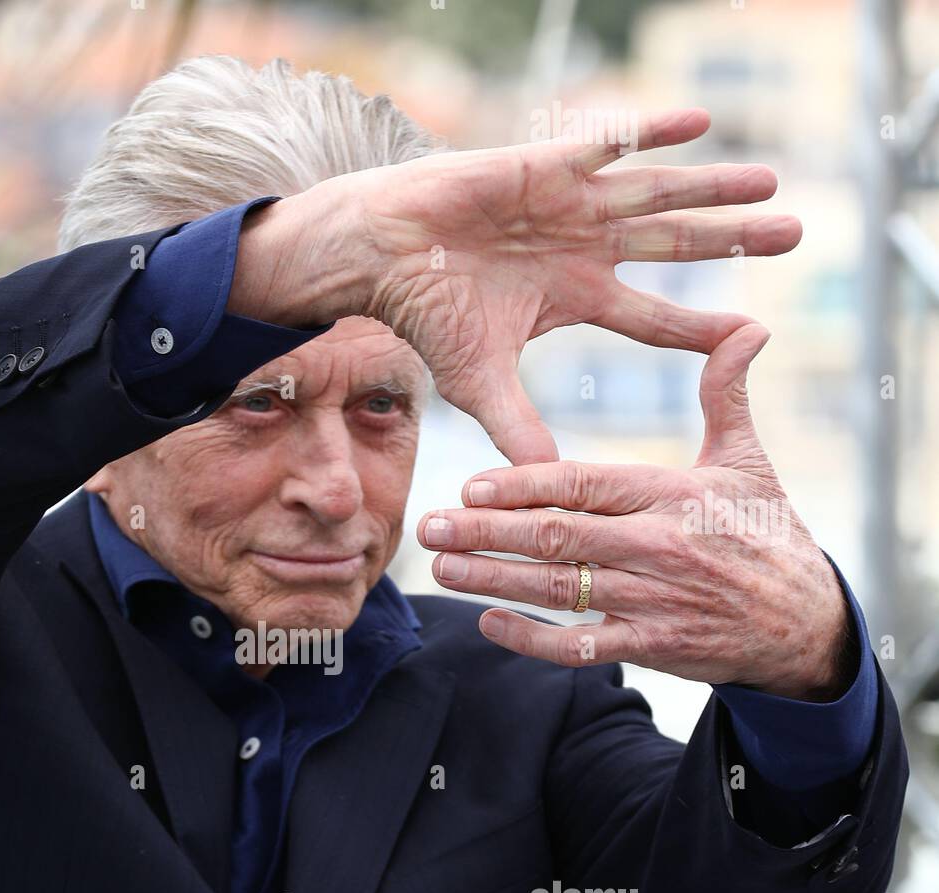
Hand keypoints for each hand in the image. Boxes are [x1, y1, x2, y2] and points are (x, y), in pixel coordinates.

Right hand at [230, 110, 801, 464]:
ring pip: (659, 193)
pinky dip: (652, 133)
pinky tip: (701, 122)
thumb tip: (551, 486)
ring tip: (771, 179)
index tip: (753, 335)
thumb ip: (520, 430)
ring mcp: (571, 205)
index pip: (655, 318)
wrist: (380, 257)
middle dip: (734, 240)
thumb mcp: (480, 384)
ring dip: (714, 186)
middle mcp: (584, 249)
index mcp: (576, 298)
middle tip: (796, 234)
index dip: (701, 328)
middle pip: (677, 246)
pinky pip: (610, 144)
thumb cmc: (426, 314)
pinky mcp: (547, 166)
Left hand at [417, 324, 855, 700]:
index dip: (523, 486)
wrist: (805, 622)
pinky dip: (532, 637)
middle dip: (486, 533)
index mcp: (672, 494)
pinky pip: (580, 646)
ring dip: (493, 580)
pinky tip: (489, 622)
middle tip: (429, 527)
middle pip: (557, 538)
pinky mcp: (651, 647)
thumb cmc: (766, 533)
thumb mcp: (749, 461)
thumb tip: (748, 327)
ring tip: (442, 568)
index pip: (583, 484)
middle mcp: (657, 547)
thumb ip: (727, 396)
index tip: (470, 484)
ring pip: (558, 590)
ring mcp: (652, 601)